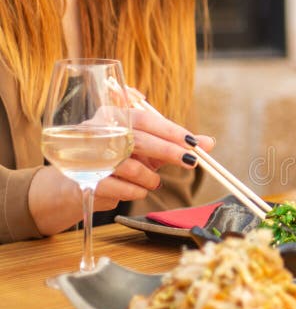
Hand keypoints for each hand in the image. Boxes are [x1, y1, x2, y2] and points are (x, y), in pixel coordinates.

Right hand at [29, 109, 215, 235]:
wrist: (74, 186)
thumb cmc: (115, 161)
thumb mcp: (147, 150)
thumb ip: (176, 144)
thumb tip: (209, 142)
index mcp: (111, 116)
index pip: (145, 119)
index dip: (171, 130)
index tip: (194, 142)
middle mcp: (97, 132)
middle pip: (139, 140)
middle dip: (170, 153)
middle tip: (191, 162)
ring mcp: (88, 157)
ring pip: (131, 167)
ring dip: (150, 178)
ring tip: (152, 182)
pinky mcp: (84, 181)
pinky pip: (122, 188)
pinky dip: (136, 192)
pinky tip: (137, 190)